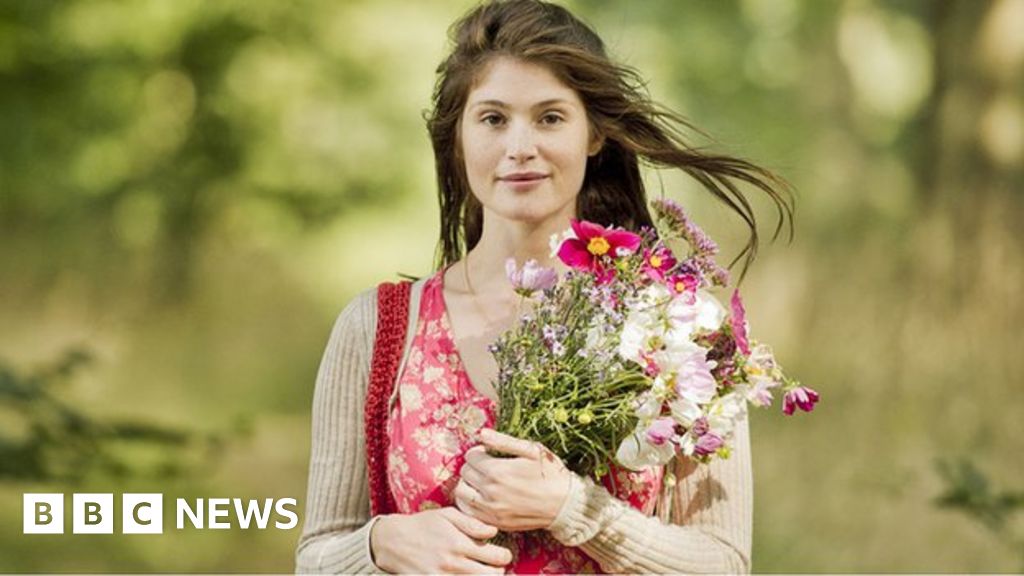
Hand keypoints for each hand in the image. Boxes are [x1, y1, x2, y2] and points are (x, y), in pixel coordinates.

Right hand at [370, 507, 511, 573]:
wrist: (393, 542)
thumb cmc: (423, 525)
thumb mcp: (447, 515)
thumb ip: (471, 523)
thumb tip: (493, 530)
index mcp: (459, 544)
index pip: (497, 557)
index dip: (504, 556)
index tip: (503, 554)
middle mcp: (453, 564)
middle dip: (499, 572)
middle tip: (496, 567)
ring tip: (482, 571)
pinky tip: (465, 575)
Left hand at [453, 428, 573, 531]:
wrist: (564, 504)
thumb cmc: (549, 473)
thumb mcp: (531, 450)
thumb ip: (503, 441)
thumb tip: (481, 433)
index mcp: (498, 471)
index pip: (470, 456)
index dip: (479, 452)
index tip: (489, 454)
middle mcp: (490, 492)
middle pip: (464, 473)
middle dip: (474, 466)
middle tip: (487, 466)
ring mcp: (491, 510)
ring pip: (461, 493)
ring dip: (468, 484)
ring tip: (482, 482)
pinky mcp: (494, 522)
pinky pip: (468, 512)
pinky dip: (470, 503)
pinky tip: (481, 497)